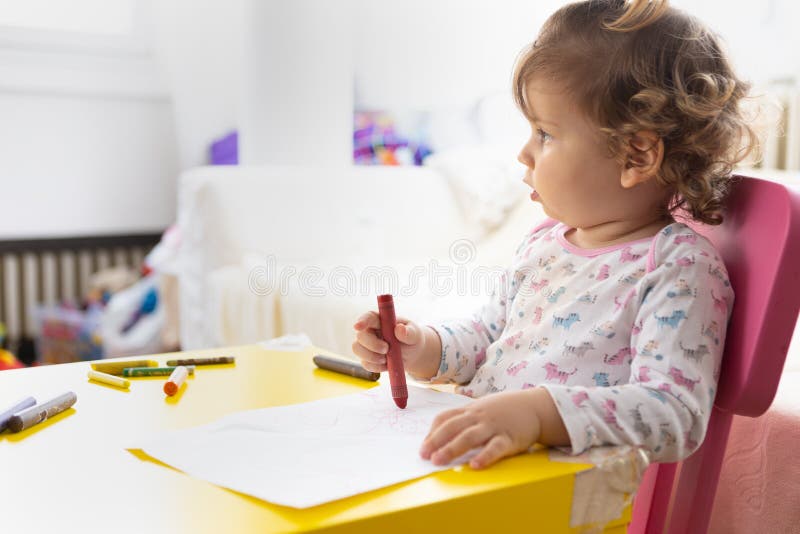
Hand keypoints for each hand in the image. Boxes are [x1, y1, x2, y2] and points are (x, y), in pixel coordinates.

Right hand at [352, 311, 439, 378]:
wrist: (412, 353)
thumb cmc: (412, 338)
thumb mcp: (415, 334)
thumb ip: (409, 332)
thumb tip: (400, 329)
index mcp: (381, 320)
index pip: (369, 317)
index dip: (362, 321)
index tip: (358, 327)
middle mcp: (370, 330)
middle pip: (360, 335)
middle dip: (371, 344)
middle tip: (386, 349)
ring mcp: (366, 344)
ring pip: (357, 349)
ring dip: (372, 357)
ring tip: (387, 359)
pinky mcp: (367, 358)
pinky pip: (365, 363)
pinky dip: (376, 367)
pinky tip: (387, 364)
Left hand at [419, 389, 541, 469]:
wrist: (535, 407)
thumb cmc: (503, 410)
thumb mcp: (482, 409)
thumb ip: (464, 419)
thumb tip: (441, 435)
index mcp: (470, 410)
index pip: (445, 418)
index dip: (432, 432)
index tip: (423, 447)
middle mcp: (479, 417)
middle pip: (453, 427)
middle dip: (436, 441)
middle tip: (424, 455)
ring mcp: (493, 427)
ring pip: (470, 436)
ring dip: (452, 448)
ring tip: (439, 461)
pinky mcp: (509, 438)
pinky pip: (495, 447)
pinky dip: (484, 456)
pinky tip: (474, 465)